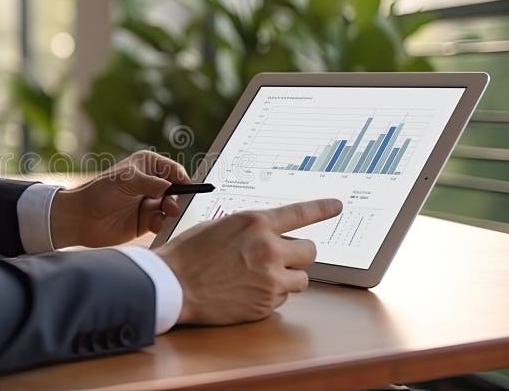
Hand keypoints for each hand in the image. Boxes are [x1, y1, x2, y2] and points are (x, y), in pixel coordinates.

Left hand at [50, 150, 190, 247]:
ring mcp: (149, 202)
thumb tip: (171, 188)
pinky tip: (155, 224)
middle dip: (178, 197)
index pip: (173, 170)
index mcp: (148, 165)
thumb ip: (151, 183)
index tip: (187, 188)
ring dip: (170, 211)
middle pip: (176, 189)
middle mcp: (151, 183)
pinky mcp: (146, 220)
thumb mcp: (127, 181)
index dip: (182, 179)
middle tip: (172, 206)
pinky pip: (162, 221)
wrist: (81, 218)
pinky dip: (162, 223)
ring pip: (171, 206)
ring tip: (165, 214)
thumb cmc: (100, 192)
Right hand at [156, 199, 341, 324]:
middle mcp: (268, 248)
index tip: (336, 205)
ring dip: (286, 277)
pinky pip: (281, 298)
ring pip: (301, 278)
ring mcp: (270, 278)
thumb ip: (250, 229)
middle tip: (280, 257)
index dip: (322, 208)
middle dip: (297, 254)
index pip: (301, 213)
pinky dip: (270, 295)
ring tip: (259, 276)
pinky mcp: (265, 303)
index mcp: (256, 223)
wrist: (172, 284)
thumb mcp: (219, 226)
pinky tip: (246, 291)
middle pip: (310, 251)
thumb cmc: (188, 253)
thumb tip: (267, 233)